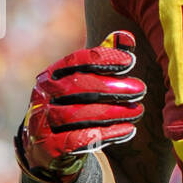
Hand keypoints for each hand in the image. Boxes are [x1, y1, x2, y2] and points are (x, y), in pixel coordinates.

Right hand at [15, 31, 145, 180]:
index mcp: (51, 74)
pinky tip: (128, 130)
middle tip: (140, 89)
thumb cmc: (74, 105)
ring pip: (79, 114)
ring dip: (113, 112)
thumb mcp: (86, 81)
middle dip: (112, 88)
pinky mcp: (50, 146)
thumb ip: (104, 59)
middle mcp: (43, 95)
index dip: (103, 59)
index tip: (131, 61)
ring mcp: (43, 121)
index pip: (76, 61)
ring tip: (138, 110)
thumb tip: (127, 37)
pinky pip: (80, 139)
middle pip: (78, 87)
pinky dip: (107, 134)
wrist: (50, 145)